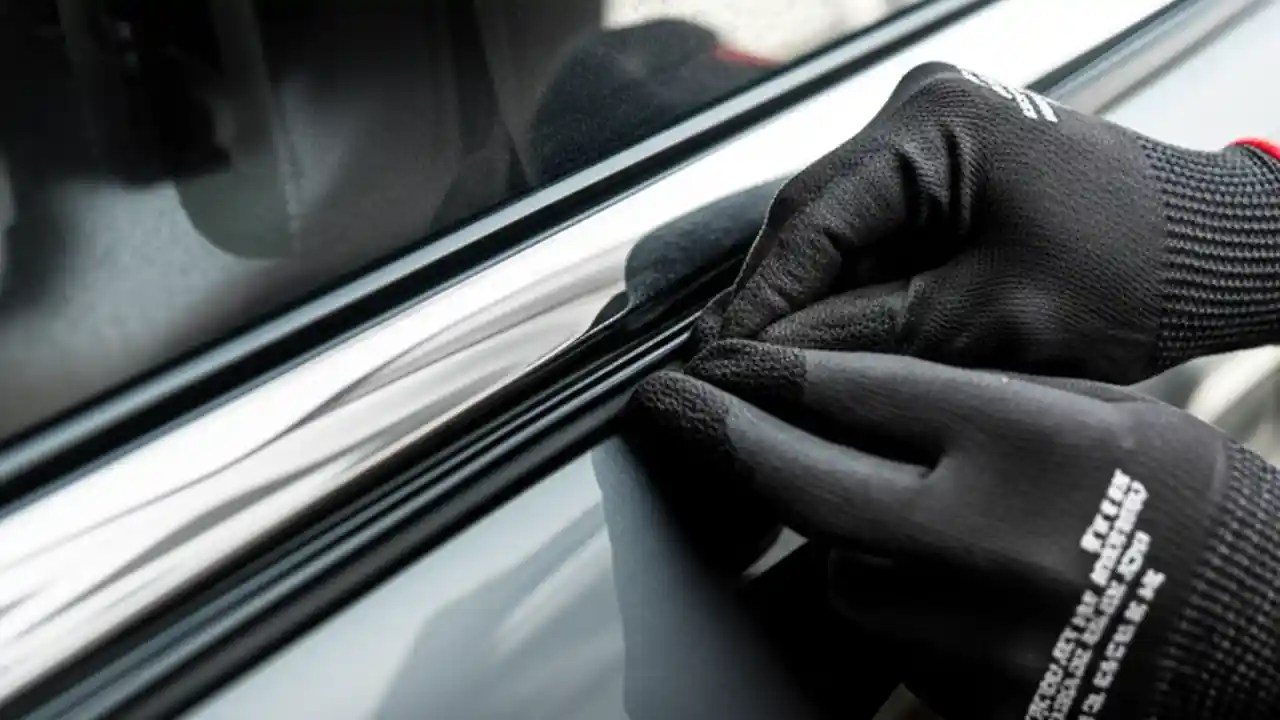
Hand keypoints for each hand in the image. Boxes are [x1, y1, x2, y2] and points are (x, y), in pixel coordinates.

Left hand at [629, 340, 1279, 718]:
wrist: (1265, 638)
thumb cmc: (1188, 510)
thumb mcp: (1101, 416)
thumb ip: (976, 402)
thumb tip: (848, 392)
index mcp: (1034, 442)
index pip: (856, 392)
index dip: (766, 371)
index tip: (710, 364)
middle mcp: (998, 539)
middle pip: (807, 483)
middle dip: (724, 440)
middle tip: (670, 412)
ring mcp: (984, 633)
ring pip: (842, 572)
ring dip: (843, 540)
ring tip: (912, 521)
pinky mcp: (981, 702)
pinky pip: (890, 638)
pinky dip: (895, 602)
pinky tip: (951, 585)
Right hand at [706, 63, 1279, 382]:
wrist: (1210, 251)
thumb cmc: (1134, 274)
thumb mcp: (990, 320)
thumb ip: (866, 338)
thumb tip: (762, 362)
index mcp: (934, 123)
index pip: (811, 218)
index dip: (757, 299)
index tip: (714, 363)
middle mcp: (918, 113)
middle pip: (811, 220)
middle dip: (773, 302)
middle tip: (723, 374)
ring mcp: (927, 139)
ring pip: (834, 233)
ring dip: (807, 302)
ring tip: (764, 370)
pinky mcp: (940, 173)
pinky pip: (870, 237)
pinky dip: (848, 294)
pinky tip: (823, 344)